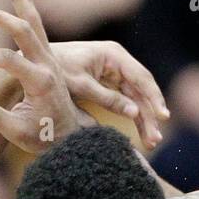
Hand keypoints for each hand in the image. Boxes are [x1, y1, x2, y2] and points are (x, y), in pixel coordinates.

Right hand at [0, 0, 78, 152]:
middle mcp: (49, 65)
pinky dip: (28, 4)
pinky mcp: (49, 56)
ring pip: (35, 21)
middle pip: (24, 30)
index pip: (8, 60)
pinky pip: (38, 25)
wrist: (71, 138)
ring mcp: (51, 58)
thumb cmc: (44, 138)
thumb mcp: (17, 133)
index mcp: (42, 82)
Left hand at [51, 40, 167, 149]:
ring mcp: (115, 71)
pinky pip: (127, 100)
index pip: (141, 78)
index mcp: (113, 55)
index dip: (154, 98)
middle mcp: (118, 61)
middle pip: (142, 90)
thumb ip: (107, 99)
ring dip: (145, 119)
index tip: (163, 117)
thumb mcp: (81, 85)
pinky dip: (133, 116)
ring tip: (151, 142)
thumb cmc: (56, 69)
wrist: (36, 63)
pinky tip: (141, 132)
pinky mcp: (110, 82)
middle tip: (156, 139)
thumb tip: (134, 113)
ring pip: (137, 97)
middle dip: (151, 115)